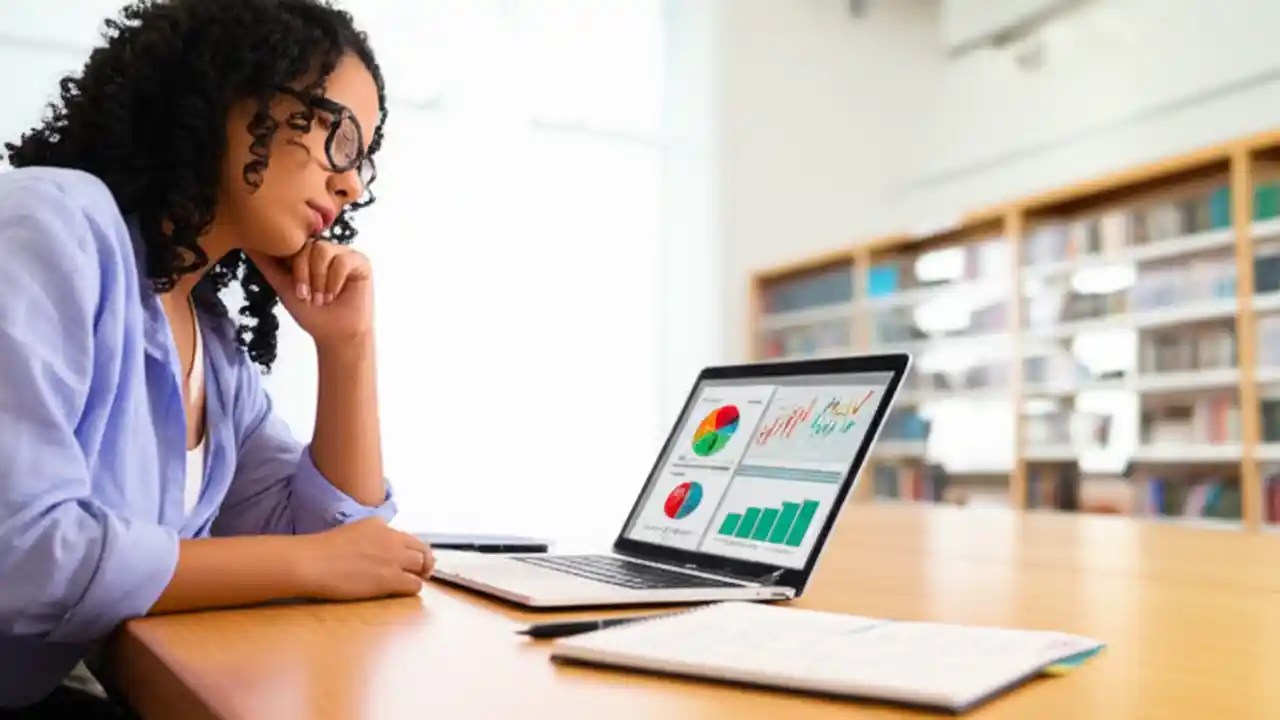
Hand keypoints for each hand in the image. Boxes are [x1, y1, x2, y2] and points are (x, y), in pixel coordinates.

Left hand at [247, 241, 373, 346]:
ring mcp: (344, 254)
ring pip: (323, 250)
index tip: (298, 292)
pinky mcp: (361, 262)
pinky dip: (335, 282)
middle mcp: (326, 249)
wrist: (335, 335)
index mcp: (308, 253)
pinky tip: (335, 296)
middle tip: (309, 297)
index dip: (294, 267)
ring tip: (322, 299)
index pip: (295, 244)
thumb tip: (247, 244)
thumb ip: (267, 264)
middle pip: (308, 246)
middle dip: (305, 275)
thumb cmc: (311, 313)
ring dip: (320, 280)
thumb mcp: (283, 286)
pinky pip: (343, 261)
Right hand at [297, 517, 434, 600]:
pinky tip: (403, 592)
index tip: (409, 560)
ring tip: (411, 582)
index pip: (407, 538)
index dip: (411, 550)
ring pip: (422, 565)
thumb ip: (368, 538)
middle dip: (422, 562)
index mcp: (379, 525)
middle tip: (419, 573)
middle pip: (421, 550)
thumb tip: (373, 550)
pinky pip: (414, 584)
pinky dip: (412, 588)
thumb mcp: (350, 533)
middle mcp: (391, 538)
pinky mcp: (390, 578)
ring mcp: (393, 558)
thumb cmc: (320, 551)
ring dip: (419, 575)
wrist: (311, 562)